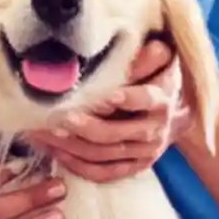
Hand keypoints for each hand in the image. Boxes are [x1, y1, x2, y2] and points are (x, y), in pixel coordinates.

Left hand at [27, 40, 192, 181]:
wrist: (174, 115)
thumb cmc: (156, 80)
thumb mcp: (158, 63)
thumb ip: (149, 55)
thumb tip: (146, 44)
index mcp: (161, 101)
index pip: (146, 100)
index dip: (129, 98)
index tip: (107, 95)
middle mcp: (154, 131)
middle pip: (116, 134)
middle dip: (85, 126)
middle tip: (59, 117)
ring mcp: (144, 153)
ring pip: (104, 155)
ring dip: (72, 146)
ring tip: (44, 133)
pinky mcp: (133, 167)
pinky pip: (103, 173)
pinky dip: (77, 165)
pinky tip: (55, 152)